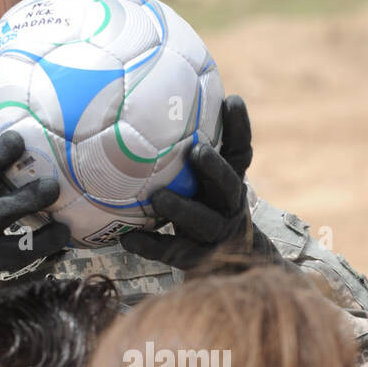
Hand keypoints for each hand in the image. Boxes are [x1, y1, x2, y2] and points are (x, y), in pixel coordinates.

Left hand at [119, 95, 264, 269]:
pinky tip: (126, 239)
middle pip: (228, 186)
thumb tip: (143, 103)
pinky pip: (170, 251)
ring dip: (181, 209)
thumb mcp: (203, 182)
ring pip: (202, 222)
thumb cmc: (203, 210)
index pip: (240, 153)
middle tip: (198, 152)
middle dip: (214, 168)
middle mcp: (228, 207)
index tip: (231, 99)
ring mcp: (215, 236)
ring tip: (159, 198)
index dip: (239, 128)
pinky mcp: (195, 259)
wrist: (228, 266)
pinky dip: (149, 245)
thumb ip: (185, 153)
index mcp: (230, 183)